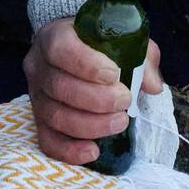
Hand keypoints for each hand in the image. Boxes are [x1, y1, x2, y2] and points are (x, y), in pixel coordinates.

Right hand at [24, 16, 163, 164]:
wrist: (75, 48)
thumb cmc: (99, 43)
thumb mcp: (122, 38)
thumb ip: (140, 56)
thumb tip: (152, 86)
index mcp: (53, 37)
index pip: (61, 49)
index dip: (87, 64)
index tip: (114, 75)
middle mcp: (38, 66)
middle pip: (60, 87)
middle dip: (97, 100)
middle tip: (125, 102)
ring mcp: (36, 95)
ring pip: (55, 116)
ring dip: (90, 125)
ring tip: (119, 123)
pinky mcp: (39, 120)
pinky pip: (47, 140)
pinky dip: (70, 150)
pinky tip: (93, 151)